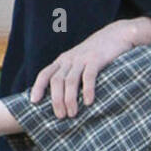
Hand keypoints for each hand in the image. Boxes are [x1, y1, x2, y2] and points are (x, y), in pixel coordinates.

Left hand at [30, 17, 150, 117]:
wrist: (116, 34)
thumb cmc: (98, 54)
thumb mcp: (79, 61)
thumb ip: (71, 73)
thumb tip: (63, 97)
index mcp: (63, 60)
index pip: (45, 74)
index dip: (38, 88)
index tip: (34, 102)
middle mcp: (70, 59)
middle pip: (56, 81)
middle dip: (56, 100)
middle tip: (60, 116)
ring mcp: (83, 59)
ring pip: (70, 81)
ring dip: (70, 99)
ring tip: (72, 114)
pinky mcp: (96, 59)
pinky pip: (88, 76)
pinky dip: (87, 90)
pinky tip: (89, 102)